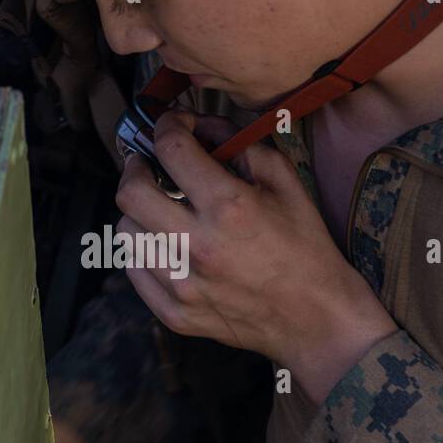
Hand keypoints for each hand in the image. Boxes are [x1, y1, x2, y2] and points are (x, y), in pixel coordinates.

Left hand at [114, 110, 397, 401]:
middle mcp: (198, 245)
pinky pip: (135, 271)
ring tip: (159, 209)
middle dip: (135, 167)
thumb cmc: (305, 246)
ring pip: (126, 232)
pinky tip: (165, 244)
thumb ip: (242, 145)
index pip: (171, 149)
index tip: (170, 127)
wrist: (316, 317)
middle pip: (130, 192)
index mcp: (229, 207)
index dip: (166, 127)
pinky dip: (144, 250)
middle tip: (147, 165)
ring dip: (139, 212)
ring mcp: (183, 284)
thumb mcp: (286, 182)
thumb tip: (200, 126)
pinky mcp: (175, 313)